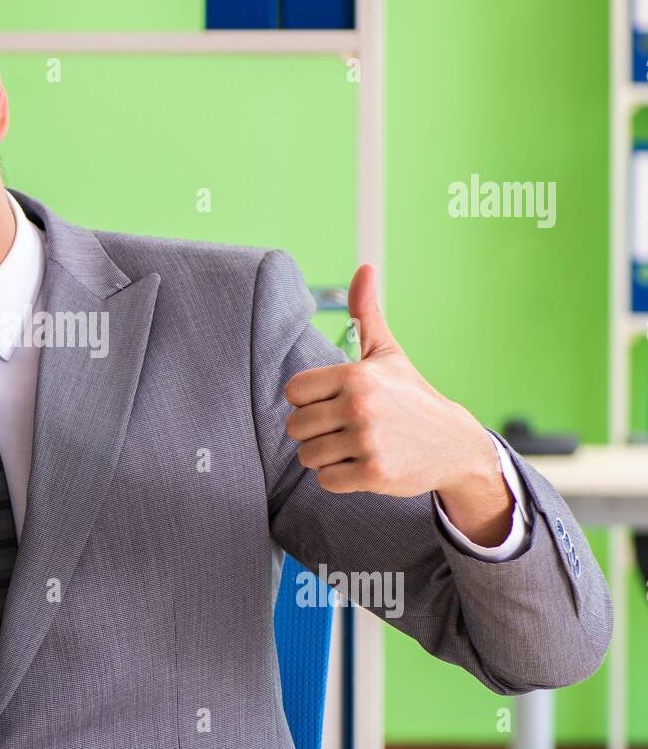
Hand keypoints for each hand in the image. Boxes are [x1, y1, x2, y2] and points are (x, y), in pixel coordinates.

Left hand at [283, 264, 512, 541]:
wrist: (454, 445)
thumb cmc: (411, 396)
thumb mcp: (388, 354)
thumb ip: (365, 314)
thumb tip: (364, 268)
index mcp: (356, 374)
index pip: (294, 392)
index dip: (308, 401)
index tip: (332, 403)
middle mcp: (360, 405)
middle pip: (295, 427)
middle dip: (314, 432)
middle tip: (343, 429)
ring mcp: (367, 441)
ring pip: (308, 456)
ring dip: (325, 456)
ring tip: (353, 446)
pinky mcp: (373, 472)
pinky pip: (326, 480)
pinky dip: (338, 477)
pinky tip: (362, 465)